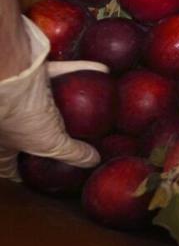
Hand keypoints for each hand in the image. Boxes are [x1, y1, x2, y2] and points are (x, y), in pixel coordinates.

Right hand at [0, 18, 103, 181]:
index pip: (8, 166)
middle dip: (46, 134)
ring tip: (86, 106)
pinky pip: (60, 71)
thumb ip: (72, 153)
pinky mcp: (31, 73)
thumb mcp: (50, 143)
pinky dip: (79, 69)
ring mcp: (18, 96)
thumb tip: (93, 161)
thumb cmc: (20, 116)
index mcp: (3, 144)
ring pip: (45, 99)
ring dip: (67, 100)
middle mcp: (7, 120)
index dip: (21, 173)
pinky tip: (102, 69)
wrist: (9, 73)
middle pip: (26, 131)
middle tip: (66, 138)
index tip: (36, 177)